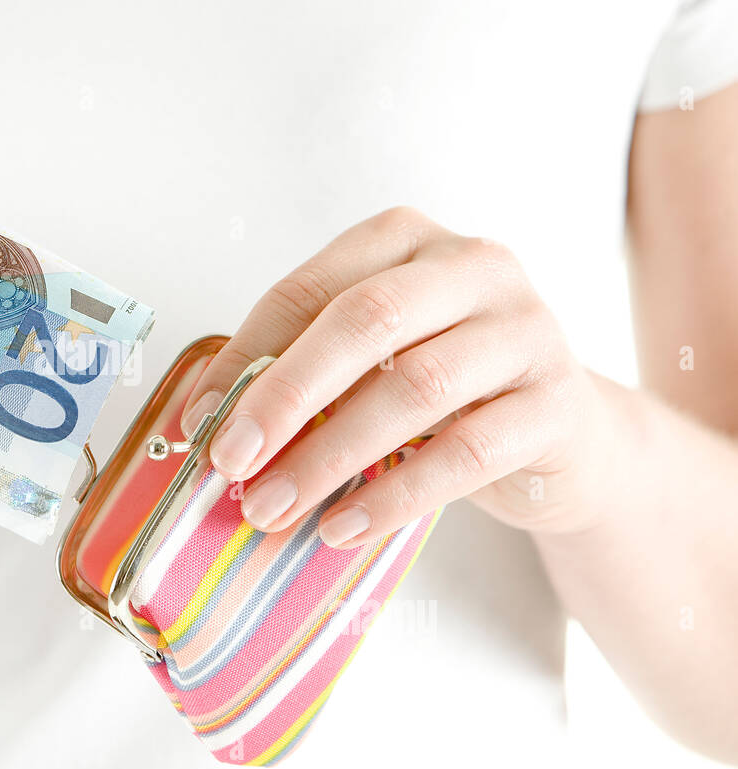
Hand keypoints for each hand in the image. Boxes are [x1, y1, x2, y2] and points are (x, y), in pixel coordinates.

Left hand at [181, 207, 613, 547]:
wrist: (568, 439)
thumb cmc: (446, 392)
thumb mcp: (368, 366)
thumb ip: (298, 375)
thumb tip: (203, 422)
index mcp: (407, 241)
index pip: (308, 290)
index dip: (245, 358)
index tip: (200, 423)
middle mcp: (473, 267)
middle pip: (365, 321)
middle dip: (285, 396)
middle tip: (232, 462)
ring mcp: (525, 331)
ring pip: (414, 388)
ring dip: (329, 456)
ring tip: (274, 507)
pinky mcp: (558, 403)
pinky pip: (466, 452)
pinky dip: (394, 495)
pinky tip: (342, 526)